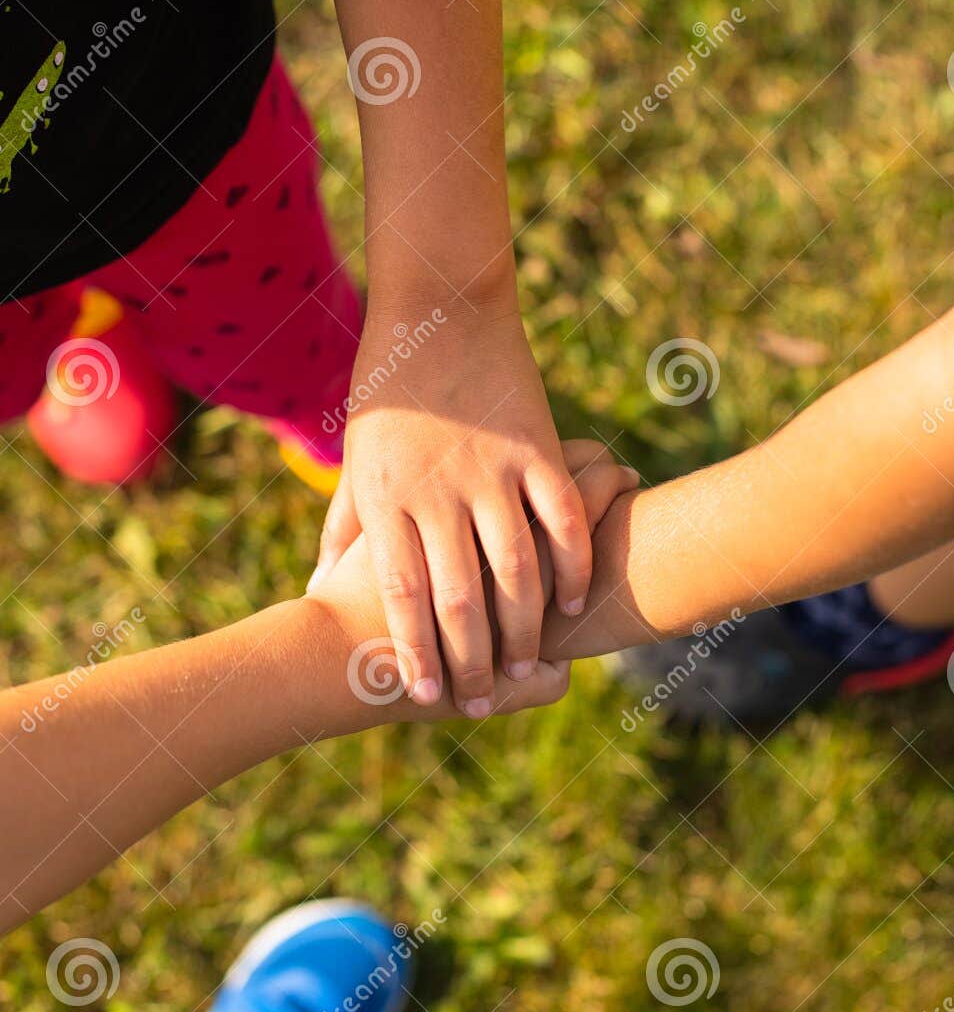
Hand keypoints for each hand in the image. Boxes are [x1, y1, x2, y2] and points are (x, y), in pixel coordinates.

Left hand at [310, 301, 593, 716]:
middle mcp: (439, 491)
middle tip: (482, 703)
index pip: (402, 594)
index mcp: (390, 498)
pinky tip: (575, 601)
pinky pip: (562, 520)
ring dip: (525, 627)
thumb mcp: (358, 459)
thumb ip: (345, 525)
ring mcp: (492, 471)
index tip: (424, 696)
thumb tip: (319, 584)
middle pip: (460, 596)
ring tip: (529, 666)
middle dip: (472, 660)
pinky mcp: (537, 449)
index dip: (414, 650)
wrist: (439, 308)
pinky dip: (573, 565)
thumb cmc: (389, 389)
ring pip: (516, 570)